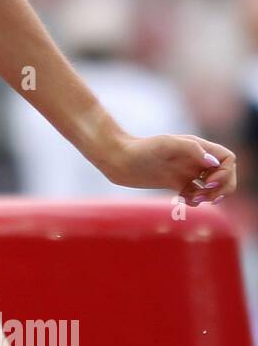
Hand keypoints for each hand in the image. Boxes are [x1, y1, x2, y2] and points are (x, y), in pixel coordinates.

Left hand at [102, 133, 236, 206]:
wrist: (118, 159)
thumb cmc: (141, 149)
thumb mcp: (166, 145)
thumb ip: (191, 149)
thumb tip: (213, 163)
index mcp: (198, 147)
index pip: (228, 159)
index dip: (225, 173)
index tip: (206, 182)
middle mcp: (195, 159)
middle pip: (225, 175)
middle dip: (222, 188)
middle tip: (205, 196)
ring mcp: (186, 172)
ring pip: (212, 187)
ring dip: (210, 196)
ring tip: (194, 199)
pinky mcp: (175, 183)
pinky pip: (196, 195)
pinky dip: (195, 201)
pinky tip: (182, 201)